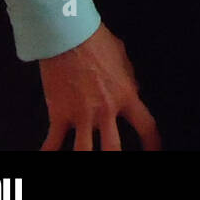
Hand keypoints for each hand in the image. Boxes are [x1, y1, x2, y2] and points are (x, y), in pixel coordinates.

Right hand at [39, 23, 160, 150]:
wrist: (69, 37)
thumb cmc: (96, 42)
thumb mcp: (123, 58)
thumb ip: (129, 79)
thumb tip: (132, 90)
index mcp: (125, 95)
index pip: (146, 126)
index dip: (153, 143)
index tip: (154, 150)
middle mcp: (105, 111)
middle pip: (113, 149)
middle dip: (116, 159)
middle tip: (119, 161)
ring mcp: (81, 116)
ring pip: (83, 153)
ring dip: (85, 159)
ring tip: (86, 162)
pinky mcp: (59, 115)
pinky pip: (52, 144)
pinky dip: (47, 154)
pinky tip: (46, 158)